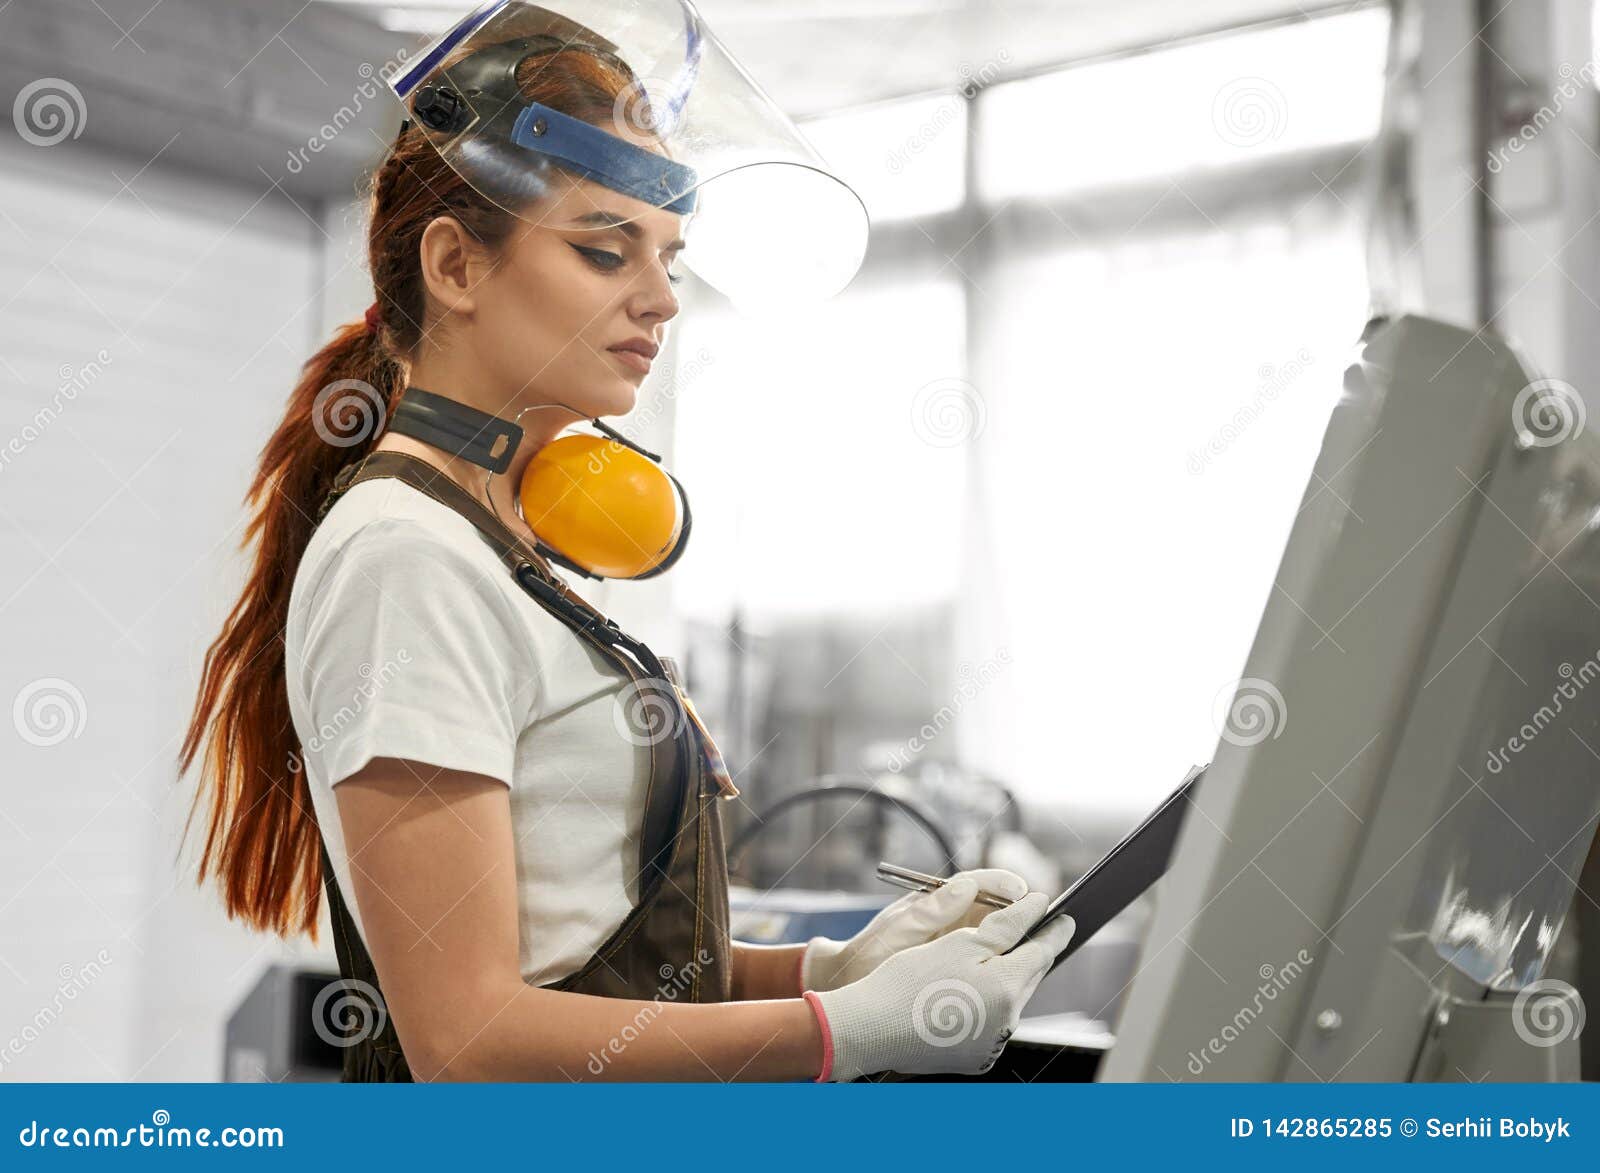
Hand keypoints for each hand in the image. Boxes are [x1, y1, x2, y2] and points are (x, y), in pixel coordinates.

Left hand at [799, 868, 1030, 992]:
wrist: (852, 985)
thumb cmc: (870, 953)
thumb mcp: (898, 931)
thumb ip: (930, 911)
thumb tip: (966, 885)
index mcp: (938, 899)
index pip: (980, 883)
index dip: (1004, 885)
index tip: (1021, 891)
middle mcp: (954, 916)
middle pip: (999, 907)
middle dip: (1022, 911)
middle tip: (1043, 920)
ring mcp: (960, 940)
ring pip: (1000, 934)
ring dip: (1019, 939)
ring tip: (1040, 947)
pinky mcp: (962, 964)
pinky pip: (991, 958)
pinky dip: (1007, 963)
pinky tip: (1019, 975)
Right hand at [803, 891, 1075, 1081]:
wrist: (870, 1029)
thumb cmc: (910, 980)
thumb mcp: (960, 942)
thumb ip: (1007, 925)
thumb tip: (1039, 907)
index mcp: (1008, 987)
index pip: (1043, 950)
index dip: (1053, 929)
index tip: (1064, 916)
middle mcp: (1008, 1022)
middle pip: (1028, 978)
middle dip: (1030, 954)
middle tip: (1030, 932)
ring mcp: (992, 1045)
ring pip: (1010, 1002)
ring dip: (1006, 981)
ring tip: (988, 962)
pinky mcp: (974, 1059)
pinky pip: (991, 1026)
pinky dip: (986, 1007)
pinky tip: (962, 995)